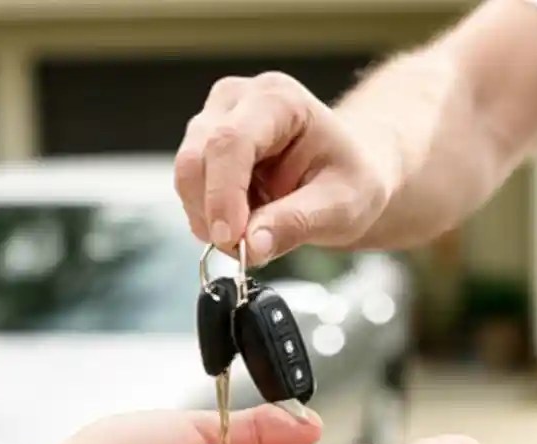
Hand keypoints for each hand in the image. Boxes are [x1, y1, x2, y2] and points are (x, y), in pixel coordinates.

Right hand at [174, 72, 395, 265]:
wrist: (346, 175)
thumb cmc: (349, 180)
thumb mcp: (341, 207)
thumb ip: (296, 223)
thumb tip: (251, 246)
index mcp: (280, 99)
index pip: (231, 142)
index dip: (223, 194)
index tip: (230, 239)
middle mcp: (239, 99)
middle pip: (197, 156)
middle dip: (212, 212)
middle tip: (243, 251)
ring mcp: (215, 119)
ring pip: (187, 174)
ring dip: (210, 217)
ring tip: (255, 234)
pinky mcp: (203, 145)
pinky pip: (190, 187)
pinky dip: (210, 215)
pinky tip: (245, 220)